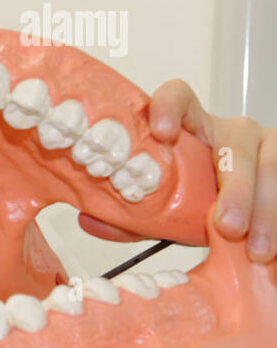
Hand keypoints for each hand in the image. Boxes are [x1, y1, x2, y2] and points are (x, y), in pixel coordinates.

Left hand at [78, 79, 276, 263]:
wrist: (249, 217)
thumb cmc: (202, 203)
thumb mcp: (169, 210)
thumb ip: (134, 217)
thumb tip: (89, 220)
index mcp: (194, 130)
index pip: (180, 97)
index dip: (169, 107)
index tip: (161, 133)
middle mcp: (233, 131)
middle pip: (237, 145)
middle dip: (234, 189)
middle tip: (225, 226)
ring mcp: (269, 146)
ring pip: (272, 169)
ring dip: (265, 212)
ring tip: (256, 249)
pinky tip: (272, 247)